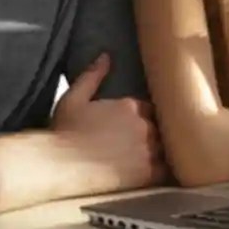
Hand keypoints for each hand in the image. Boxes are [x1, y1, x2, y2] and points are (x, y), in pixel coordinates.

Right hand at [52, 54, 165, 189]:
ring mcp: (148, 149)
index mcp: (130, 107)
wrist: (61, 166)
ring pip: (167, 147)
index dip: (146, 117)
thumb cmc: (64, 132)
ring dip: (161, 151)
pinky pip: (167, 169)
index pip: (150, 109)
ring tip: (153, 159)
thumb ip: (92, 76)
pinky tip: (156, 173)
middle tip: (145, 144)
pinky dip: (164, 170)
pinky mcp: (148, 172)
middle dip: (155, 133)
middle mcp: (144, 126)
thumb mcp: (73, 98)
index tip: (139, 125)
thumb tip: (106, 56)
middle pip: (160, 127)